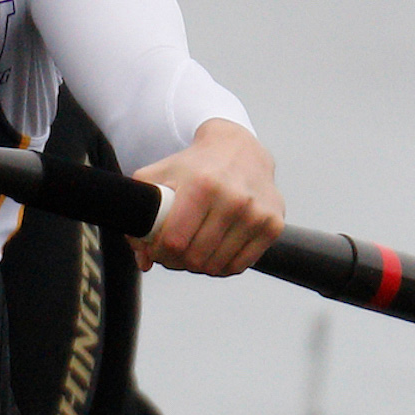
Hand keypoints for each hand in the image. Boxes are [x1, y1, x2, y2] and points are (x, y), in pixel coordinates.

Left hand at [131, 120, 281, 275]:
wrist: (239, 149)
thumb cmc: (195, 165)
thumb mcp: (160, 176)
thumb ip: (142, 215)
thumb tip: (144, 259)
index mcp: (202, 185)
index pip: (174, 241)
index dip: (160, 252)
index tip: (157, 249)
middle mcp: (233, 199)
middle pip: (195, 258)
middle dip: (177, 261)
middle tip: (174, 252)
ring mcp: (256, 213)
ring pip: (217, 266)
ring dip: (200, 265)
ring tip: (194, 249)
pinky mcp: (273, 224)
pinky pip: (240, 265)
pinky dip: (223, 266)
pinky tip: (215, 250)